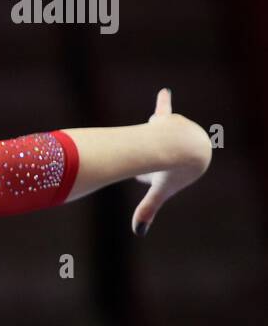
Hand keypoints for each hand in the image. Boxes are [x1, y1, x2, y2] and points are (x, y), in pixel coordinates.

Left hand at [131, 88, 212, 236]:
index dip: (151, 175)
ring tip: (154, 141)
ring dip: (152, 141)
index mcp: (187, 164)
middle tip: (152, 159)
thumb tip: (138, 233)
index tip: (147, 175)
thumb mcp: (160, 191)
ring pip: (153, 139)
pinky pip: (165, 109)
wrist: (179, 144)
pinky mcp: (167, 118)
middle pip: (157, 156)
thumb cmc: (172, 169)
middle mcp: (183, 146)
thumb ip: (148, 210)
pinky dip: (163, 102)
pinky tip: (163, 92)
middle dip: (153, 159)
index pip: (162, 173)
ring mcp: (175, 131)